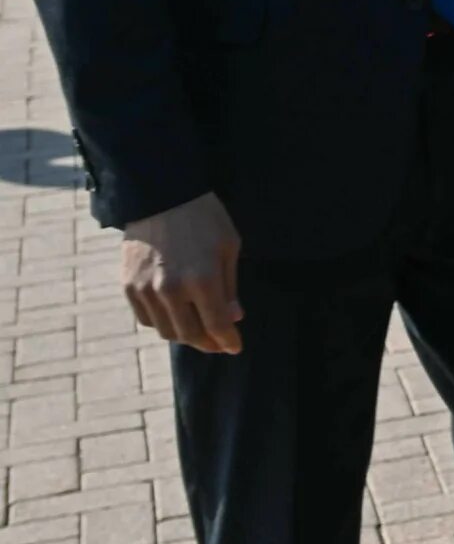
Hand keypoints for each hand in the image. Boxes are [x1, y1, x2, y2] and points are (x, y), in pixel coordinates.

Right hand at [120, 192, 243, 352]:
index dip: (228, 340)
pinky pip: (145, 318)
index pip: (216, 325)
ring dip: (184, 336)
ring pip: (165, 331)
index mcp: (202, 279)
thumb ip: (229, 287)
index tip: (235, 347)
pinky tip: (175, 317)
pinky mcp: (128, 286)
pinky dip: (161, 323)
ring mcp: (146, 290)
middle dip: (208, 343)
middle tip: (218, 343)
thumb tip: (233, 318)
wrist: (160, 195)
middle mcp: (171, 290)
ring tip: (199, 331)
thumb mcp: (228, 246)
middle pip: (190, 334)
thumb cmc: (203, 218)